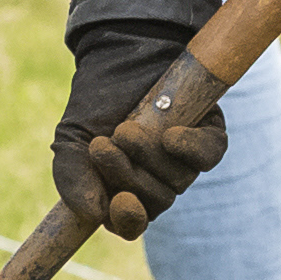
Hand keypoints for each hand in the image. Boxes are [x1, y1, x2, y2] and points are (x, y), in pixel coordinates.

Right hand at [52, 23, 231, 236]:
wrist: (119, 55)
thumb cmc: (95, 103)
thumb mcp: (71, 140)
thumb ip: (72, 178)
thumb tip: (94, 214)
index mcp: (124, 191)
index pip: (132, 224)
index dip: (129, 220)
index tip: (120, 202)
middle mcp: (158, 181)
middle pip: (157, 203)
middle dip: (128, 176)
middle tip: (103, 145)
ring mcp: (184, 160)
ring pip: (179, 181)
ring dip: (148, 156)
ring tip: (125, 129)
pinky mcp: (207, 134)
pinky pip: (209, 156)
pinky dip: (191, 150)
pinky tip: (171, 137)